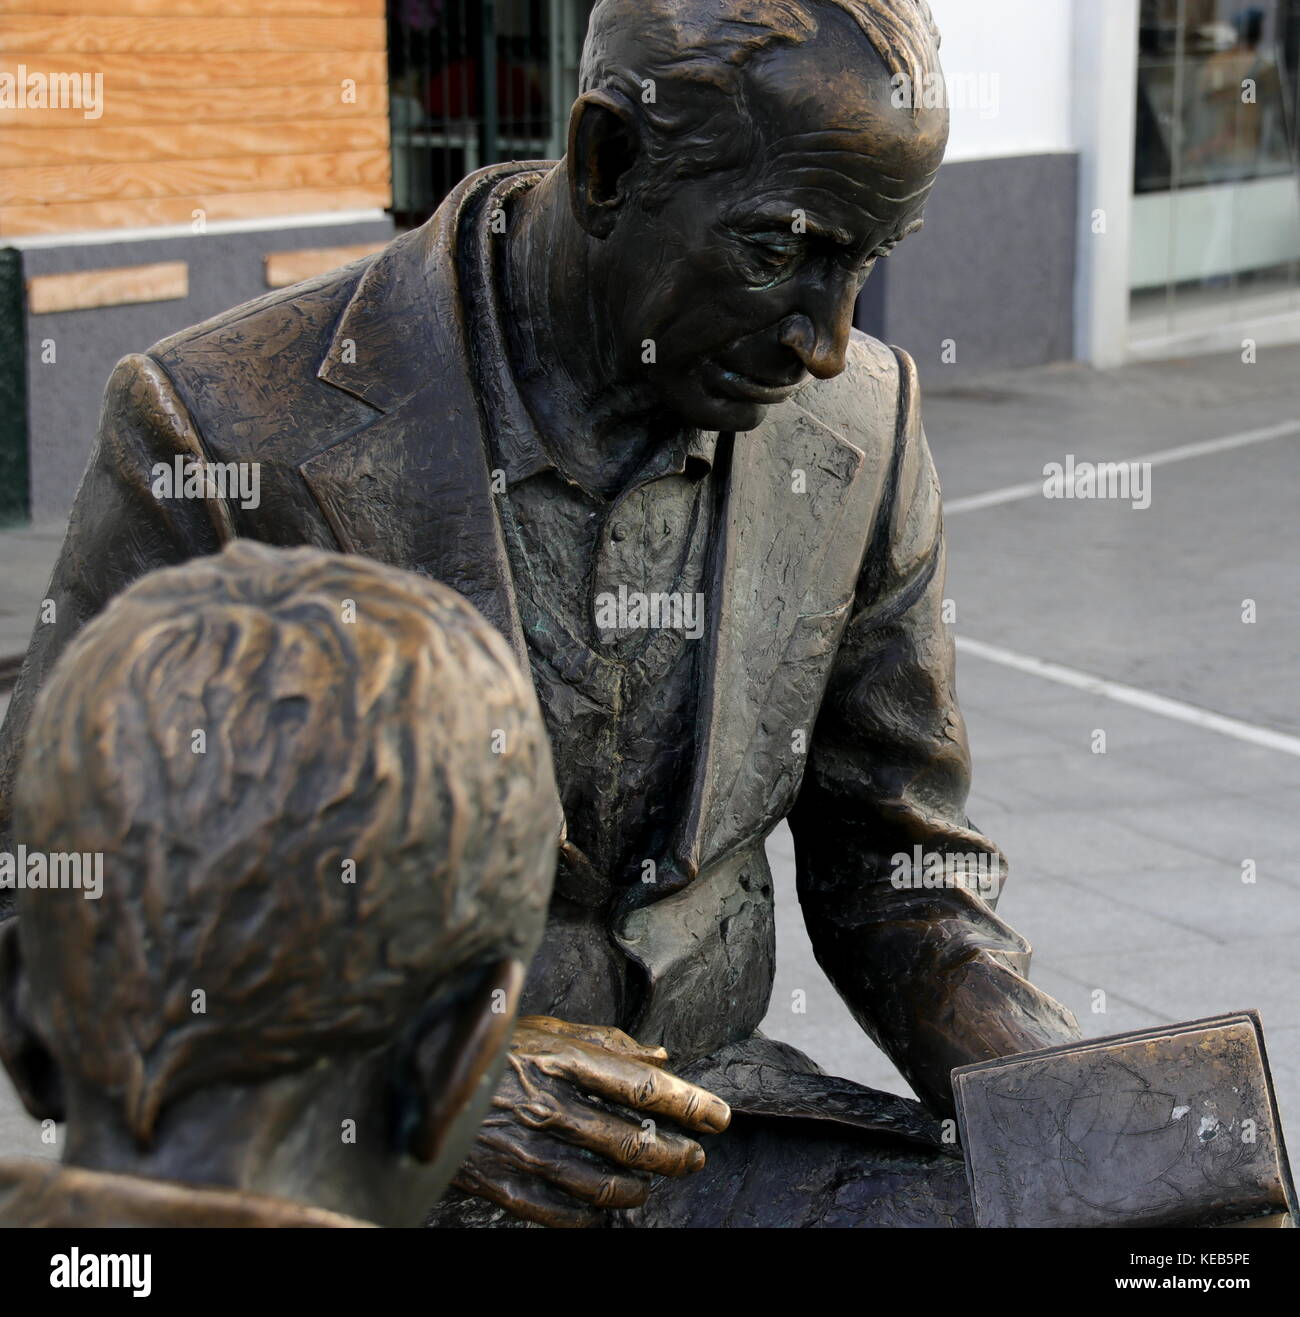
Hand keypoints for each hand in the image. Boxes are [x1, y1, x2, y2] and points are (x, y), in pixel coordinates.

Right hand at [452, 1015, 730, 1226]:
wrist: (406, 1079)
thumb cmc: (485, 1046)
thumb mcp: (543, 1025)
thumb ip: (604, 1040)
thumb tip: (661, 1052)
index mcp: (558, 1057)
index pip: (639, 1085)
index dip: (686, 1103)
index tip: (718, 1115)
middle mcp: (545, 1103)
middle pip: (629, 1140)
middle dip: (673, 1153)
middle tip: (694, 1157)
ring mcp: (521, 1148)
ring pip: (601, 1183)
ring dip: (638, 1189)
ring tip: (653, 1185)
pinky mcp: (499, 1183)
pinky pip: (559, 1214)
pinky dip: (590, 1219)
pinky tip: (603, 1213)